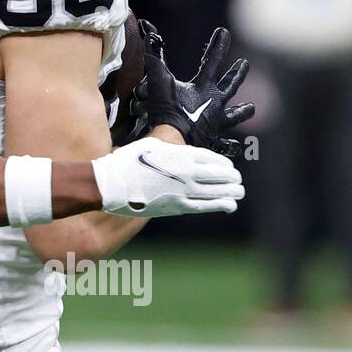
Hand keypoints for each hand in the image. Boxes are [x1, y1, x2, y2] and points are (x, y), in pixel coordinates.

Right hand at [91, 137, 244, 216]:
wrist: (112, 183)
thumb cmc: (127, 162)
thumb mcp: (151, 145)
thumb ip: (171, 148)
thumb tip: (180, 150)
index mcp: (181, 154)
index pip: (213, 159)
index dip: (224, 164)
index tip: (229, 167)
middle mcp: (187, 172)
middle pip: (220, 175)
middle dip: (232, 177)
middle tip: (237, 180)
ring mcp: (184, 190)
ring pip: (217, 191)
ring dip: (232, 191)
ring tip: (239, 192)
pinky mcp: (178, 206)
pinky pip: (206, 206)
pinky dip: (222, 205)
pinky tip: (231, 205)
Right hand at [132, 21, 254, 155]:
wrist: (174, 140)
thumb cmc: (167, 110)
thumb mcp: (159, 80)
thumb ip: (155, 56)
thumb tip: (149, 31)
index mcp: (204, 87)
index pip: (213, 60)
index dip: (218, 45)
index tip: (224, 32)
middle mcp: (216, 103)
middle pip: (230, 85)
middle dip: (237, 72)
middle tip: (244, 63)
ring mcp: (217, 122)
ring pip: (235, 115)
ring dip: (242, 110)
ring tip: (251, 108)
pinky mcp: (214, 139)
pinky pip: (226, 143)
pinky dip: (231, 145)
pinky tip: (239, 147)